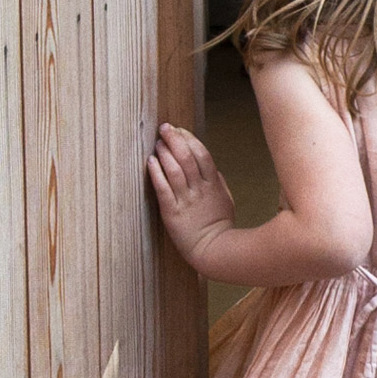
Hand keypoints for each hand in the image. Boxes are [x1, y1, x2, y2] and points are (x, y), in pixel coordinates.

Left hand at [146, 122, 236, 272]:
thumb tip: (210, 167)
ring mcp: (186, 201)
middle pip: (187, 158)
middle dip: (175, 139)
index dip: (189, 139)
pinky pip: (164, 189)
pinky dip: (157, 174)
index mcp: (212, 184)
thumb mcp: (225, 199)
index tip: (179, 129)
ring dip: (165, 154)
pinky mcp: (172, 213)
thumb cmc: (220, 226)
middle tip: (164, 128)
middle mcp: (199, 190)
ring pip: (175, 170)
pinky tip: (151, 162)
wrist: (214, 250)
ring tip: (157, 143)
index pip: (201, 154)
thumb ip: (217, 181)